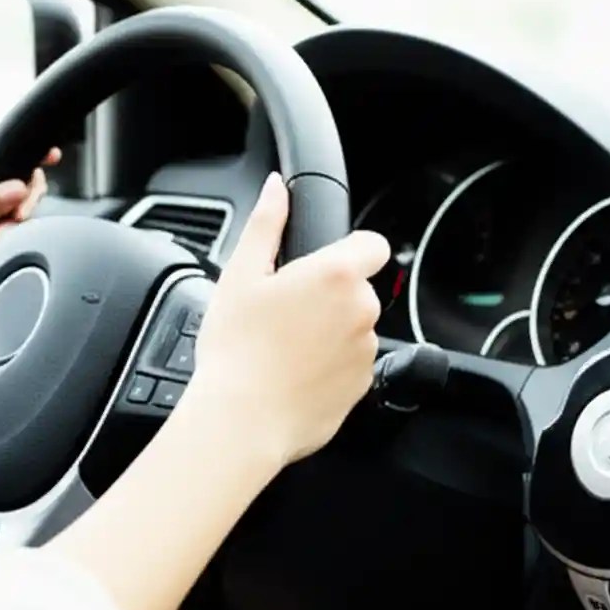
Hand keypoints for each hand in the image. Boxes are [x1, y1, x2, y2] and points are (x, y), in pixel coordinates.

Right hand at [184, 173, 390, 466]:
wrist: (241, 421)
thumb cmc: (237, 350)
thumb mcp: (241, 276)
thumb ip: (266, 224)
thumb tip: (277, 188)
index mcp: (336, 274)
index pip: (372, 244)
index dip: (350, 249)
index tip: (321, 265)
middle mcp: (362, 309)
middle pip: (357, 289)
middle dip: (329, 297)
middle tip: (284, 314)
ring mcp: (366, 351)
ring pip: (354, 328)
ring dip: (330, 332)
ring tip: (284, 348)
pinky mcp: (362, 386)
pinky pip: (351, 365)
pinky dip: (329, 367)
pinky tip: (294, 374)